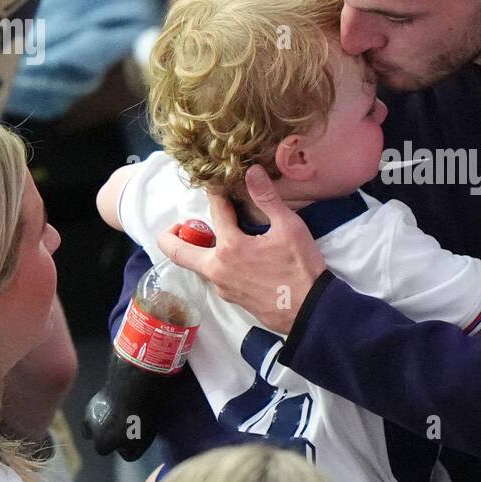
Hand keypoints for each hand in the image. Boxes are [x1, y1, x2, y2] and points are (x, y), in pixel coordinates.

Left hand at [157, 166, 326, 333]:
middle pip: (178, 252)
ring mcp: (223, 287)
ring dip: (201, 249)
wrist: (310, 311)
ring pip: (200, 265)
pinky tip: (238, 258)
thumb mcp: (289, 228)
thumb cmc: (300, 268)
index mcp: (230, 247)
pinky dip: (218, 263)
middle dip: (170, 236)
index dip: (215, 191)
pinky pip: (216, 277)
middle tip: (177, 225)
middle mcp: (218, 269)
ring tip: (218, 237)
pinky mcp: (232, 299)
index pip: (214, 210)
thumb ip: (267, 198)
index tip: (216, 181)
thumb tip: (251, 171)